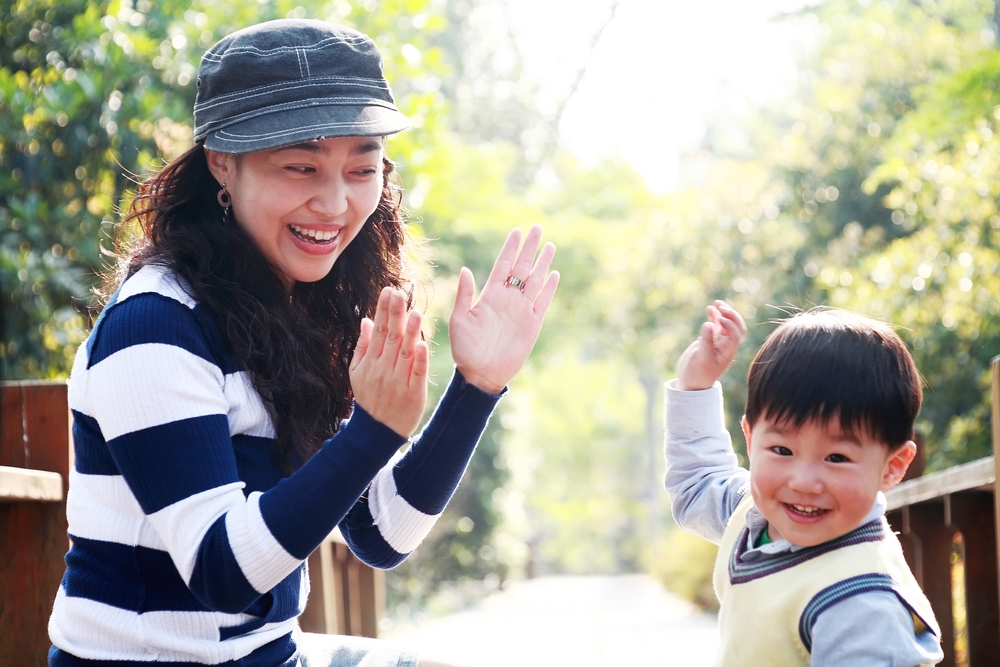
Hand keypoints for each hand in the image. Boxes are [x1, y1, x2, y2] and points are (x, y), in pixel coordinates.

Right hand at [349, 287, 428, 437]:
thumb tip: (366, 320)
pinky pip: (417, 374)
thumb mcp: (357, 373)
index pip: (379, 330)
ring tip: (416, 312)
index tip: (388, 291)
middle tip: (400, 293)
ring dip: (411, 333)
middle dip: (395, 314)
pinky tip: (423, 345)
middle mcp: (384, 369)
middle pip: (391, 337)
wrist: (377, 431)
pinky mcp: (413, 393)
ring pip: (406, 353)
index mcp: (372, 361)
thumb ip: (363, 346)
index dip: (383, 310)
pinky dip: (420, 360)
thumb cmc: (369, 397)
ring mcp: (399, 381)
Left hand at [449, 224, 559, 393]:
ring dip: (542, 263)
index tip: (517, 231)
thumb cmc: (465, 349)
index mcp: (490, 295)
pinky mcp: (532, 324)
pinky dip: (549, 288)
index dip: (511, 248)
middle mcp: (507, 299)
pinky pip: (543, 302)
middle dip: (530, 248)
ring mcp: (521, 310)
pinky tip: (554, 274)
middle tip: (537, 228)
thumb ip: (464, 295)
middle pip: (522, 267)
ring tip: (550, 245)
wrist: (481, 374)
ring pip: (535, 281)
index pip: (503, 265)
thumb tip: (466, 270)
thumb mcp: (460, 320)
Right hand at [675, 300, 745, 390]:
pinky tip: (709, 309)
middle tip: (721, 306)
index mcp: (728, 351)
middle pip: (736, 326)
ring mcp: (718, 342)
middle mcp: (726, 345)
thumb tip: (709, 323)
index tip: (718, 319)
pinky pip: (715, 325)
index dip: (730, 324)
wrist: (691, 382)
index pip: (736, 334)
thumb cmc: (698, 374)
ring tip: (716, 303)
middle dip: (730, 315)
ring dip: (723, 313)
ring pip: (726, 324)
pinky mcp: (709, 340)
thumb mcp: (702, 358)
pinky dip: (714, 316)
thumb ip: (706, 341)